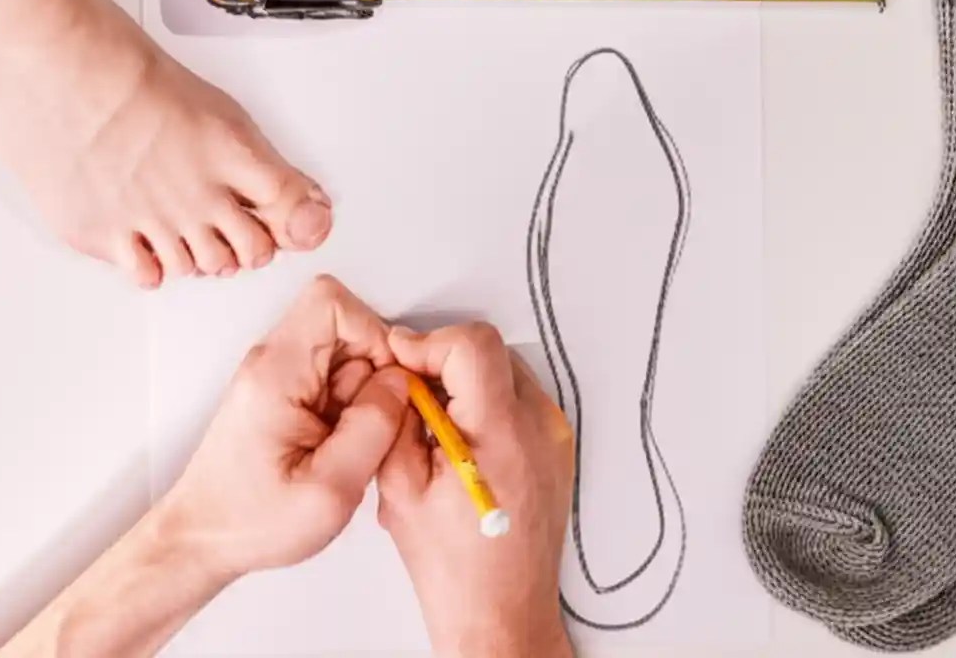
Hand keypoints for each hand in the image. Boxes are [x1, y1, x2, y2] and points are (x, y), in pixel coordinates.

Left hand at [159, 275, 408, 580]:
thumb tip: (402, 381)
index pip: (331, 302)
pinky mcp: (284, 395)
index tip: (386, 384)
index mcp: (277, 372)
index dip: (372, 333)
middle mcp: (273, 362)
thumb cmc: (251, 521)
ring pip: (345, 357)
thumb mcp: (330, 488)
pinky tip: (336, 450)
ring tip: (345, 449)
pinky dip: (349, 411)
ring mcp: (278, 377)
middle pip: (346, 328)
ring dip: (363, 397)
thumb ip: (373, 427)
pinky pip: (334, 381)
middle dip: (374, 374)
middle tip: (365, 429)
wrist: (201, 539)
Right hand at [378, 324, 575, 657]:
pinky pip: (519, 400)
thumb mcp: (401, 489)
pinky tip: (460, 443)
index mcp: (500, 436)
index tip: (402, 357)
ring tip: (435, 427)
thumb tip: (398, 375)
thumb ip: (396, 419)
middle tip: (410, 393)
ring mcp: (555, 437)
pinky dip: (485, 405)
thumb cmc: (455, 570)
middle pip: (489, 352)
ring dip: (465, 383)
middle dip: (443, 363)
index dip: (428, 342)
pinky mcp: (558, 448)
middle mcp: (539, 429)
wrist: (501, 613)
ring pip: (505, 371)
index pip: (472, 346)